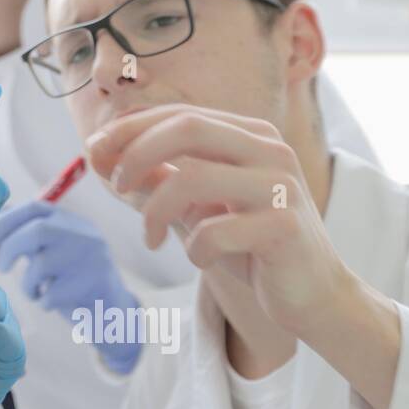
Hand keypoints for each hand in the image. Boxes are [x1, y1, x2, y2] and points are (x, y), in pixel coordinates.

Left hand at [0, 200, 140, 374]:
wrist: (112, 312)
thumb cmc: (70, 280)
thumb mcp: (52, 250)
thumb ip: (25, 235)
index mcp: (71, 221)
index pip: (34, 208)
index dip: (3, 221)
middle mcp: (85, 234)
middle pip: (37, 231)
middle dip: (10, 248)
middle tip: (2, 266)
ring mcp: (93, 259)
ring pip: (42, 265)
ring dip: (28, 283)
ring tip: (34, 291)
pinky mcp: (96, 286)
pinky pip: (52, 294)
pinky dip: (43, 301)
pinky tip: (52, 303)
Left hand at [84, 104, 347, 336]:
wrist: (312, 295)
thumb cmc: (247, 244)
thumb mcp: (194, 204)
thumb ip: (153, 176)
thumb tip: (95, 152)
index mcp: (249, 133)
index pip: (179, 113)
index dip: (130, 128)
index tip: (95, 152)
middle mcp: (270, 149)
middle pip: (186, 127)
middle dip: (137, 153)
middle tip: (117, 186)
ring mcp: (282, 185)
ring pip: (193, 177)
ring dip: (154, 210)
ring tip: (149, 237)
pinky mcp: (285, 228)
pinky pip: (214, 231)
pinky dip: (193, 248)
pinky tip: (200, 258)